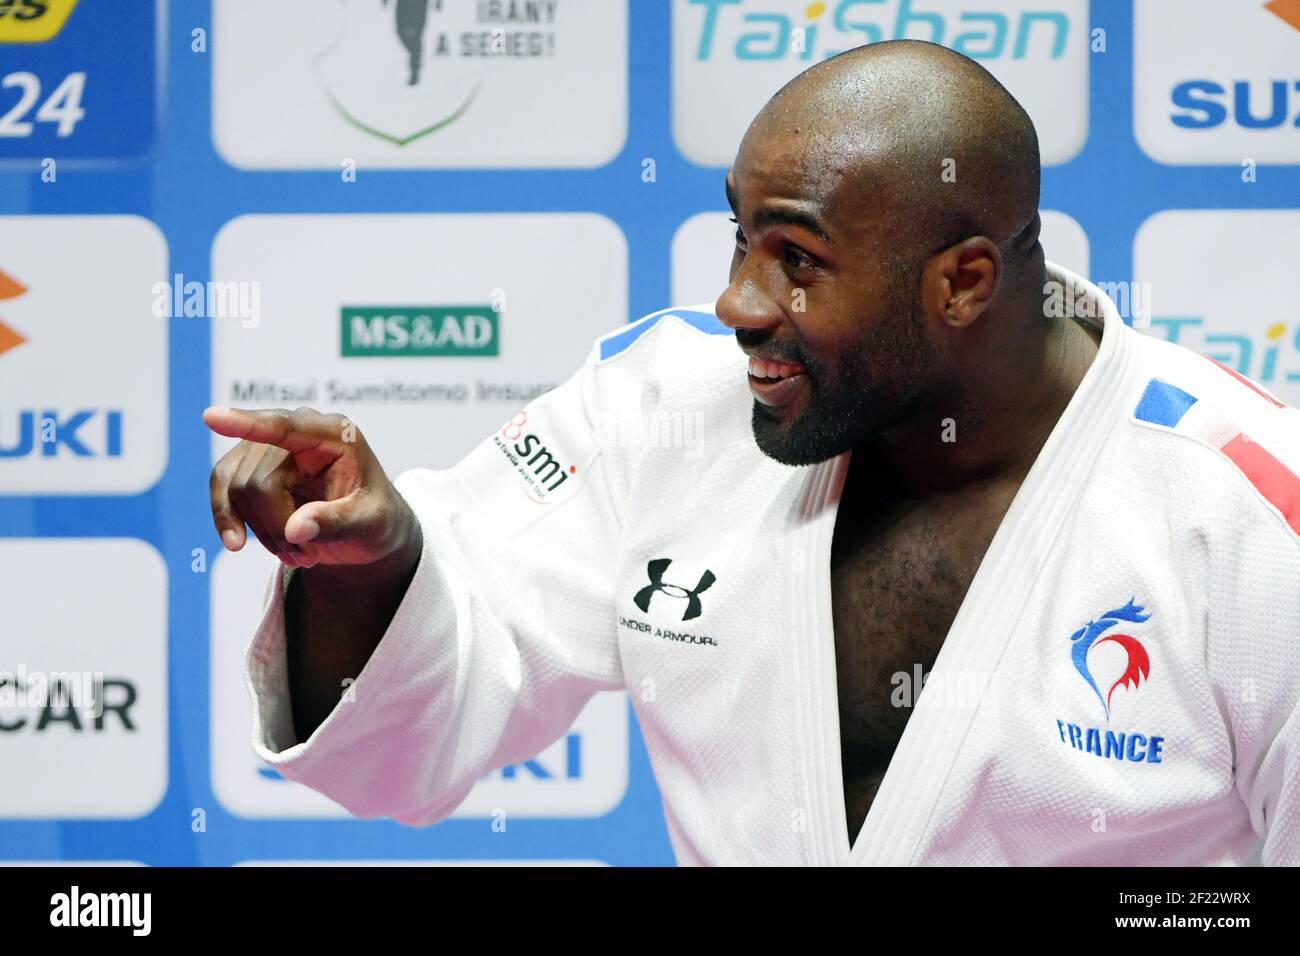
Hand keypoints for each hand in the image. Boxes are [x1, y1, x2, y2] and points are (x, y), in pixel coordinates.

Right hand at [204, 406, 419, 571]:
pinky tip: (238, 543)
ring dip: (261, 532)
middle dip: (276, 528)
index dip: (249, 424)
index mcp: (336, 435)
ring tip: (297, 551)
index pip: (287, 428)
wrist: (366, 530)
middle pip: (257, 481)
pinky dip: (228, 520)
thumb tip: (295, 529)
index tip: (211, 417)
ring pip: (235, 489)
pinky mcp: (250, 465)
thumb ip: (338, 523)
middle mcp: (300, 432)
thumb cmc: (376, 519)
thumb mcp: (373, 525)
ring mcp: (270, 446)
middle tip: (307, 554)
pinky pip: (222, 490)